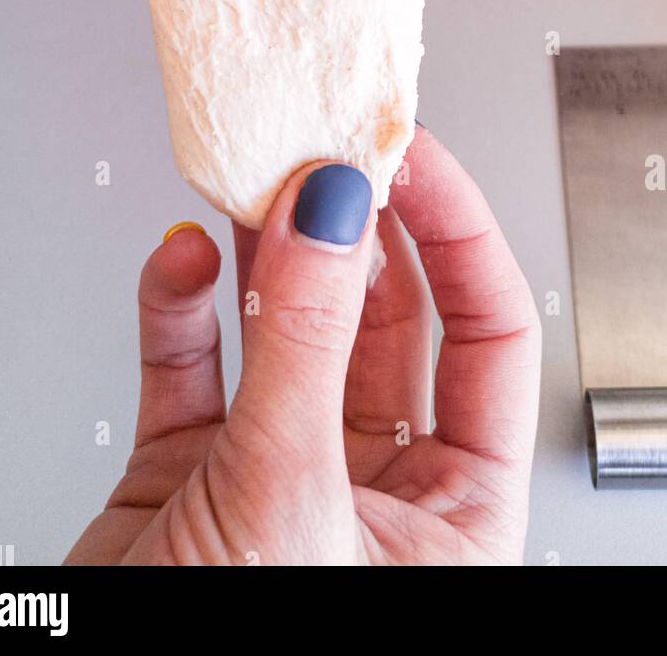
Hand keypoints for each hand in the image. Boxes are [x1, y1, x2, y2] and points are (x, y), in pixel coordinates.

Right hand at [65, 127, 541, 565]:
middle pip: (383, 317)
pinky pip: (192, 363)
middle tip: (327, 152)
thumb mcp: (288, 500)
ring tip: (255, 184)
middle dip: (352, 231)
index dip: (460, 234)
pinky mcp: (186, 471)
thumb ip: (304, 344)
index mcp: (451, 514)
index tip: (415, 155)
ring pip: (285, 328)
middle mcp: (371, 485)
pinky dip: (180, 305)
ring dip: (264, 253)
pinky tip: (181, 264)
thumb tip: (330, 211)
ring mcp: (276, 470)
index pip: (487, 338)